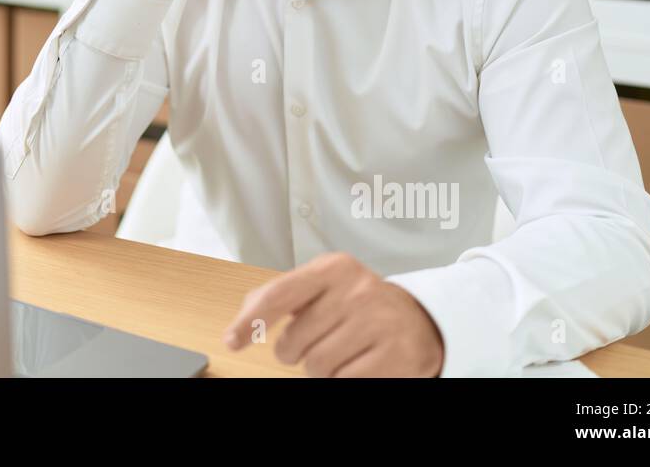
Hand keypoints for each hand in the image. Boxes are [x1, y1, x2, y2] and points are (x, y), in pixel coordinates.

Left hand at [223, 253, 444, 376]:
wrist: (417, 320)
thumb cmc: (355, 305)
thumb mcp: (320, 287)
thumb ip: (279, 296)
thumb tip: (241, 322)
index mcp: (333, 268)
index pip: (278, 295)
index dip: (250, 321)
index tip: (233, 340)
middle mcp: (357, 290)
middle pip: (294, 342)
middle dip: (295, 352)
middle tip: (315, 343)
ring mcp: (379, 321)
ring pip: (317, 366)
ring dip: (320, 369)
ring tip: (339, 353)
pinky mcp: (397, 354)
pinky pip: (345, 381)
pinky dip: (343, 379)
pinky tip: (357, 364)